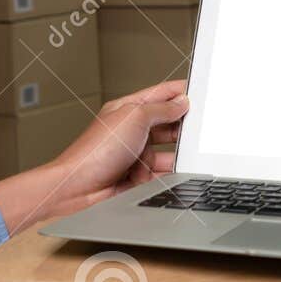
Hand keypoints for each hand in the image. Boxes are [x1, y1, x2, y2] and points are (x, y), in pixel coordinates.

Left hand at [0, 81, 189, 231]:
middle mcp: (131, 132)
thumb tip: (180, 102)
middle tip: (198, 127)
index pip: (159, 95)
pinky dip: (172, 174)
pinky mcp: (140, 178)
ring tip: (185, 155)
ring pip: (168, 152)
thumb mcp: (134, 118)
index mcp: (128, 110)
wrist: (80, 190)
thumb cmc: (94, 152)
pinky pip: (164, 173)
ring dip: (176, 154)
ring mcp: (136, 155)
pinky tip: (176, 173)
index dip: (179, 92)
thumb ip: (161, 109)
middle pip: (166, 124)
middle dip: (181, 126)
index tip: (200, 91)